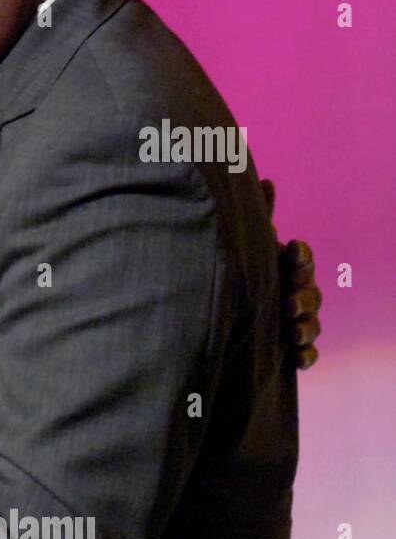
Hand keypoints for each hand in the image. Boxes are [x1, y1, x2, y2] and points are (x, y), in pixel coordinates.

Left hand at [262, 179, 321, 369]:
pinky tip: (297, 358)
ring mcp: (295, 321)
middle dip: (304, 296)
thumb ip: (259, 218)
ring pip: (311, 323)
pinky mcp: (290, 347)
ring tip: (292, 329)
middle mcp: (295, 293)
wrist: (228, 315)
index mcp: (285, 269)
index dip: (300, 256)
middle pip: (310, 293)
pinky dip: (306, 356)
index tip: (292, 250)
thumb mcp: (248, 248)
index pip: (300, 260)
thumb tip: (265, 180)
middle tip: (288, 302)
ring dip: (306, 326)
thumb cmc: (244, 275)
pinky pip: (307, 353)